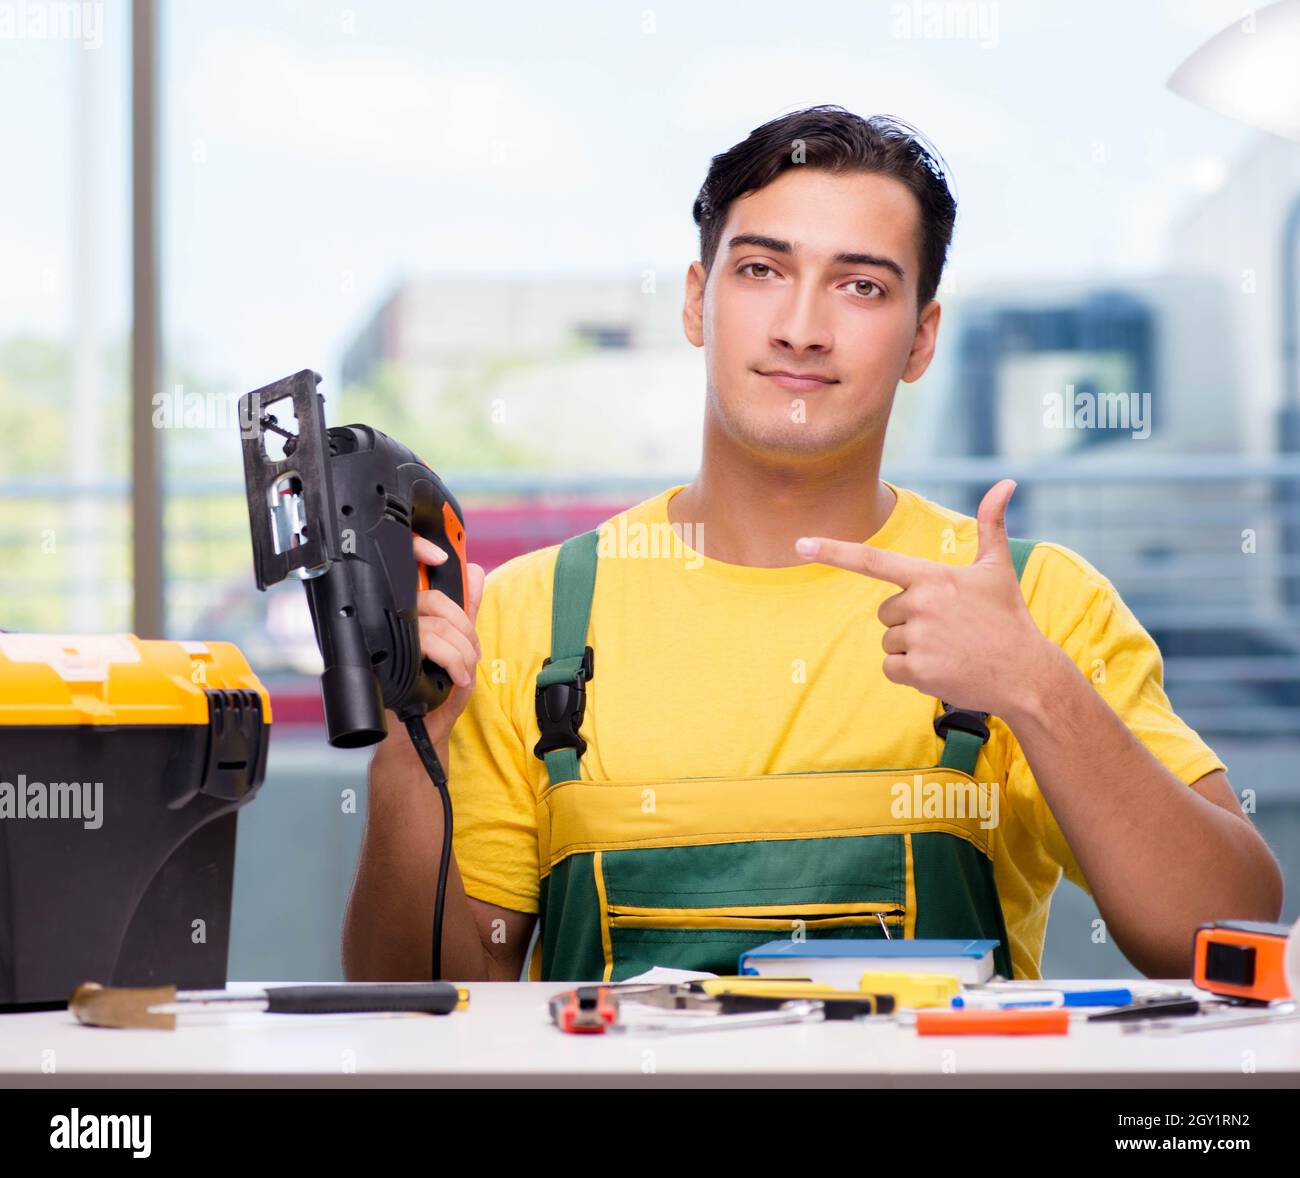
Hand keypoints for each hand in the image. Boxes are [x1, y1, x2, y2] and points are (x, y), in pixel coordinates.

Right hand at [378, 535, 485, 756]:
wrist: (417, 738)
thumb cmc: (434, 694)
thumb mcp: (456, 647)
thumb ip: (465, 610)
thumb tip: (474, 572)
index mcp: (405, 617)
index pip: (409, 573)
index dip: (421, 551)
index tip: (444, 554)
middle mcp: (391, 627)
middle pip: (432, 600)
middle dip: (464, 628)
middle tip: (469, 654)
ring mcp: (387, 644)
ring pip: (436, 625)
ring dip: (463, 651)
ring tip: (463, 671)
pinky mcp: (390, 662)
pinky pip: (431, 645)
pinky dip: (454, 662)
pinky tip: (457, 677)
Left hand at [794, 479, 1057, 717]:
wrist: (1028, 675)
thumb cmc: (1009, 619)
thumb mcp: (998, 568)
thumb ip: (991, 524)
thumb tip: (1007, 482)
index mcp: (931, 576)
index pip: (872, 560)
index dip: (833, 550)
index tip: (800, 543)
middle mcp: (920, 604)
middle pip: (885, 613)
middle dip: (909, 622)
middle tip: (948, 629)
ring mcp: (918, 638)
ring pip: (888, 642)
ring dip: (911, 649)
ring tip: (949, 650)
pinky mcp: (917, 670)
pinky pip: (890, 669)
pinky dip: (910, 674)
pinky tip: (942, 670)